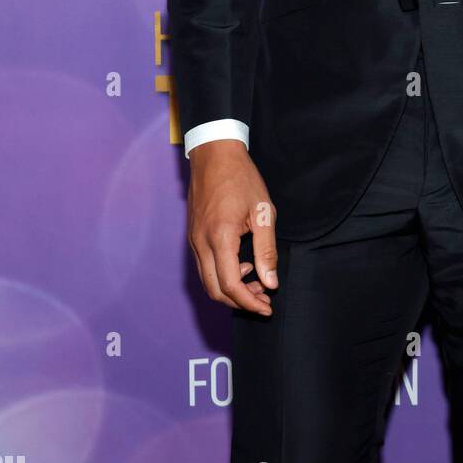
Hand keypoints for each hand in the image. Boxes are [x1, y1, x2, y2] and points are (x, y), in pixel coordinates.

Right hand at [187, 139, 278, 316]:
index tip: (267, 307)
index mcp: (219, 238)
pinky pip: (205, 267)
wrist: (214, 154)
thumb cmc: (241, 178)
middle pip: (215, 290)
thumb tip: (270, 282)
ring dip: (231, 289)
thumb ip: (266, 250)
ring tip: (257, 282)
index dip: (249, 302)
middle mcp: (201, 243)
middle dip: (240, 301)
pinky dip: (222, 276)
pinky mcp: (193, 236)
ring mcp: (193, 240)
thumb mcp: (263, 212)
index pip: (230, 285)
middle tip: (264, 299)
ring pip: (207, 281)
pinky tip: (242, 265)